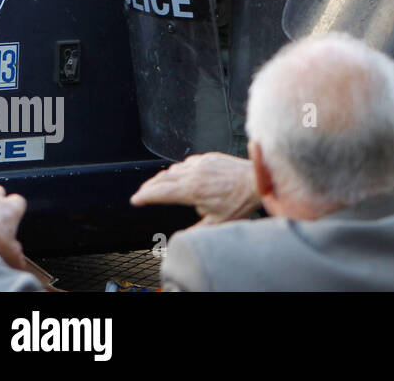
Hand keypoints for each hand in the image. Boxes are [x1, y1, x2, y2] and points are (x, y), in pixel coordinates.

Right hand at [130, 152, 259, 225]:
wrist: (258, 179)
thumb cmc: (240, 202)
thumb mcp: (217, 223)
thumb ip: (195, 231)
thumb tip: (178, 238)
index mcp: (193, 190)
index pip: (160, 191)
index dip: (145, 196)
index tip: (135, 200)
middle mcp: (195, 173)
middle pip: (163, 178)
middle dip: (149, 187)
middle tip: (141, 194)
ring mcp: (202, 163)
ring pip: (174, 169)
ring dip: (162, 178)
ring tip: (156, 186)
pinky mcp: (209, 157)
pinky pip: (187, 162)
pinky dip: (178, 170)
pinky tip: (178, 175)